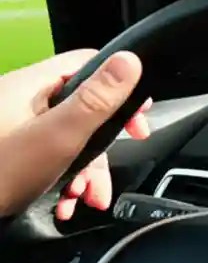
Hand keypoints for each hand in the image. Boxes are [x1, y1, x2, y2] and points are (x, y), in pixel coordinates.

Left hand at [0, 50, 149, 219]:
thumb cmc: (1, 173)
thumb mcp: (58, 136)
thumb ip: (97, 99)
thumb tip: (131, 60)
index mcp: (32, 85)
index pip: (90, 65)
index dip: (121, 88)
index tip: (137, 119)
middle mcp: (21, 100)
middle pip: (81, 109)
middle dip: (101, 148)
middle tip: (106, 176)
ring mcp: (12, 125)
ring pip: (66, 137)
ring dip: (83, 171)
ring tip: (83, 199)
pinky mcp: (8, 150)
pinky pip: (46, 154)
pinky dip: (61, 178)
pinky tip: (63, 202)